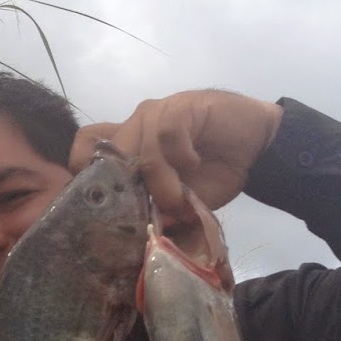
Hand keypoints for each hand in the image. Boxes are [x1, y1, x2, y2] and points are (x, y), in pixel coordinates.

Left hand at [70, 90, 282, 221]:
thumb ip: (156, 208)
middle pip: (109, 156)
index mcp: (130, 144)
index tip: (104, 204)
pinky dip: (182, 157)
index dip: (83, 172)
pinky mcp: (182, 106)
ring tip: (181, 197)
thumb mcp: (180, 199)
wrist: (257, 147)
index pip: (85, 146)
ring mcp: (158, 113)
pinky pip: (168, 134)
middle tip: (152, 211)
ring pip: (142, 152)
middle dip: (129, 191)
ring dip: (162, 183)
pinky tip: (196, 163)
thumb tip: (136, 233)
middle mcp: (136, 125)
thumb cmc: (215, 172)